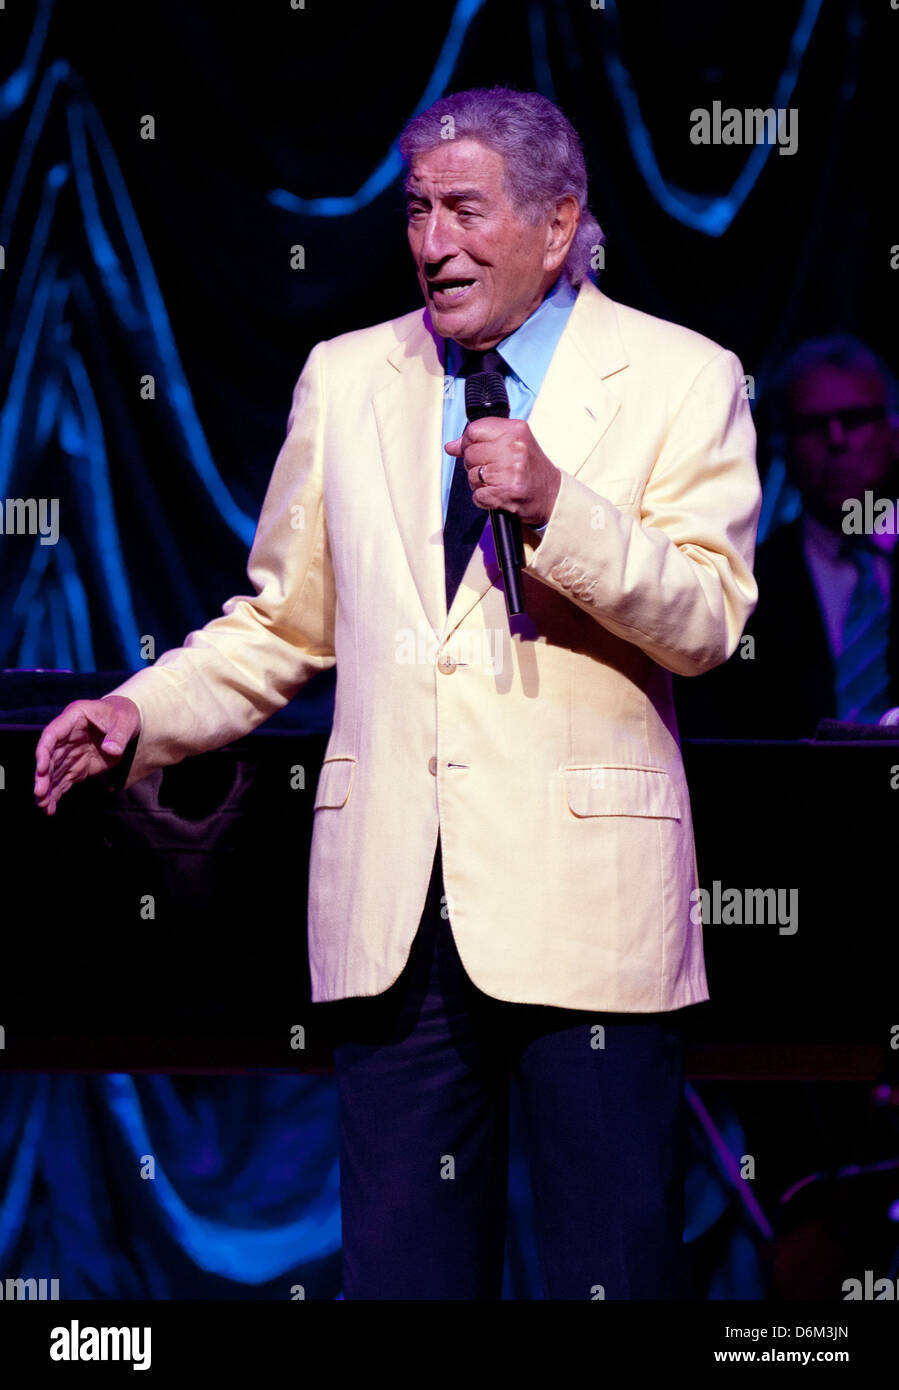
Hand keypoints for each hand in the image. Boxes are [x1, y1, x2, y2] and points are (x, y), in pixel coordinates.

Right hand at [34, 695, 140, 815]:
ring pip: (54, 772)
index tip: (41, 770)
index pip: (52, 734)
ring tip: (43, 807)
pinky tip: (50, 808)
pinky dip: (57, 793)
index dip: (44, 752)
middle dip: (44, 776)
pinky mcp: (77, 766)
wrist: (126, 722)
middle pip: (50, 757)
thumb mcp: (125, 721)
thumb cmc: (123, 715)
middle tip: (40, 794)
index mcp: (74, 718)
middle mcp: (66, 736)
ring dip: (48, 789)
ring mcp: (70, 752)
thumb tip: (110, 750)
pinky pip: (64, 780)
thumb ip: (118, 735)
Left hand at [445, 418, 561, 527]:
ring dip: (479, 484)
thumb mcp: (513, 445)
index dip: (468, 443)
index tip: (478, 452)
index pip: (473, 430)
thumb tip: (451, 446)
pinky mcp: (507, 492)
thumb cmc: (531, 470)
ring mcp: (511, 470)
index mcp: (516, 430)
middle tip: (493, 471)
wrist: (552, 496)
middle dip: (475, 465)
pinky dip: (484, 499)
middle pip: (470, 453)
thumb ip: (482, 441)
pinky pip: (477, 495)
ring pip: (471, 475)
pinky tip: (498, 495)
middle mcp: (514, 447)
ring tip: (498, 483)